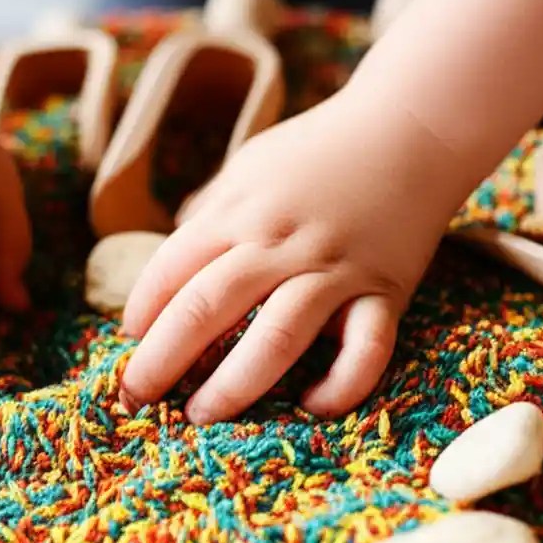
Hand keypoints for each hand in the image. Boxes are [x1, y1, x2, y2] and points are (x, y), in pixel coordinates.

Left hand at [118, 89, 472, 422]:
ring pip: (276, 338)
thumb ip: (214, 207)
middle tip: (136, 397)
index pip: (172, 267)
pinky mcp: (384, 290)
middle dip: (162, 361)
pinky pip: (364, 351)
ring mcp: (334, 269)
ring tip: (200, 416)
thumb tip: (174, 243)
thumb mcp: (251, 163)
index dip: (143, 308)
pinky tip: (311, 406)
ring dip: (232, 386)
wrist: (411, 126)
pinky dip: (339, 386)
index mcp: (240, 209)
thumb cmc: (323, 147)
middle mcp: (280, 242)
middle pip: (207, 308)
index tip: (131, 338)